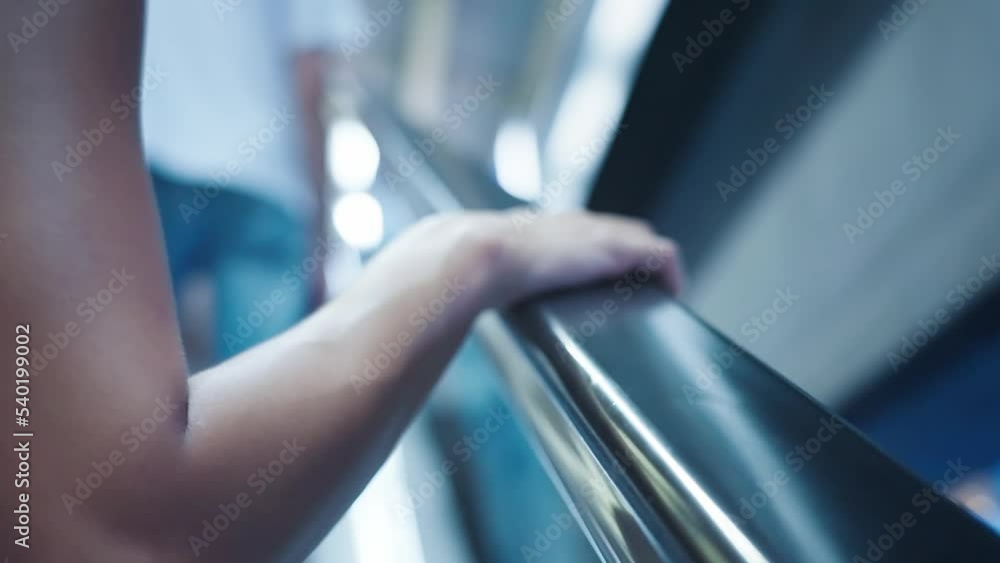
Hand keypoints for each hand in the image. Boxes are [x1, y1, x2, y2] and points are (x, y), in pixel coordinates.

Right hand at [357, 209, 682, 311]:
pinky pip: (632, 251)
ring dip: (631, 247)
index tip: (558, 254)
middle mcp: (515, 227)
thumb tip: (356, 355)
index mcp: (467, 235)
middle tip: (624, 249)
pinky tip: (672, 274)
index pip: (518, 235)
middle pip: (567, 227)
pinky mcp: (582, 252)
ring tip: (656, 259)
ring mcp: (549, 237)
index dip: (544, 244)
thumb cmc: (402, 302)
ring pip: (604, 234)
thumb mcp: (392, 306)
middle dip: (595, 238)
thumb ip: (393, 322)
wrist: (432, 278)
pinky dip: (652, 260)